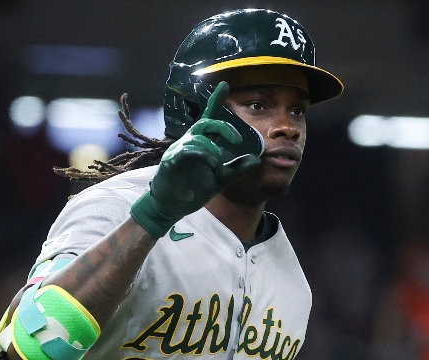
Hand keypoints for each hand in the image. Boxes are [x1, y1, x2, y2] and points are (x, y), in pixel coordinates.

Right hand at [130, 81, 259, 237]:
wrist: (173, 206)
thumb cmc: (193, 189)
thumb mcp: (221, 179)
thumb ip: (237, 168)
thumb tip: (257, 159)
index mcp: (200, 143)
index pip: (209, 118)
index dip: (216, 101)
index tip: (225, 84)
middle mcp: (189, 142)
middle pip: (206, 123)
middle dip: (224, 128)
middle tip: (237, 140)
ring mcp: (179, 150)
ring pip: (199, 138)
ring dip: (213, 149)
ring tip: (217, 165)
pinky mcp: (171, 161)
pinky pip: (187, 150)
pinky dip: (202, 155)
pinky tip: (210, 165)